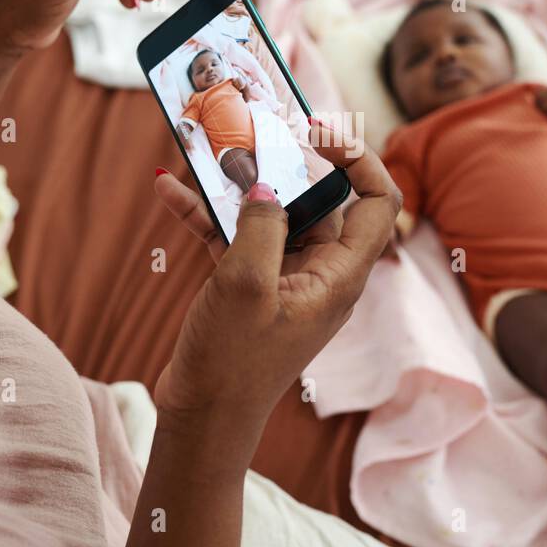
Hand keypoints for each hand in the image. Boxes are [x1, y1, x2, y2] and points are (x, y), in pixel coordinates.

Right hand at [152, 125, 400, 434]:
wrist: (201, 419)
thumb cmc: (232, 363)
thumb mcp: (246, 285)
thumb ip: (261, 224)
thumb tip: (265, 180)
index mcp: (339, 276)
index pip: (376, 203)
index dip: (358, 159)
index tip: (318, 131)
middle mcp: (319, 273)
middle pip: (318, 199)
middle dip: (283, 160)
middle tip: (250, 127)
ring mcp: (283, 278)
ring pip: (269, 212)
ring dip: (236, 182)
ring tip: (205, 145)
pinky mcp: (249, 285)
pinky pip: (234, 236)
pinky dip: (206, 213)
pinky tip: (169, 190)